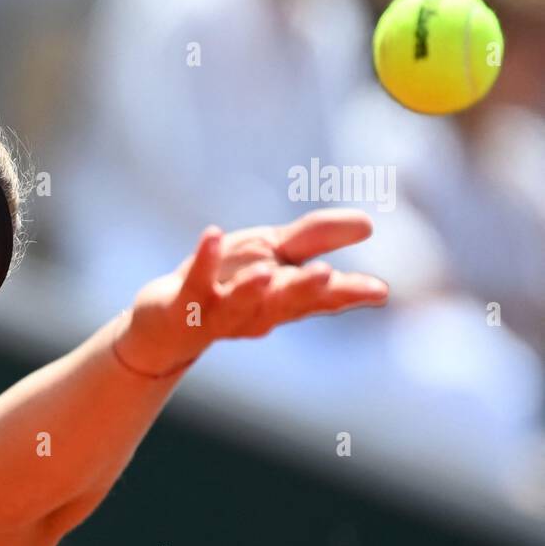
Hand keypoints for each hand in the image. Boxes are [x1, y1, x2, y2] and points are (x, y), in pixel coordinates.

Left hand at [114, 209, 390, 375]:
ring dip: (252, 288)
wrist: (168, 322)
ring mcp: (220, 309)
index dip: (348, 294)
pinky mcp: (185, 303)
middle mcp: (257, 310)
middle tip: (328, 278)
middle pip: (285, 302)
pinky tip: (212, 234)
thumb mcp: (274, 252)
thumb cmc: (229, 282)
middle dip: (305, 291)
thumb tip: (368, 224)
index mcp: (285, 298)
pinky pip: (195, 283)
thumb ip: (316, 238)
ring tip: (265, 272)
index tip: (378, 290)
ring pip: (239, 303)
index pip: (322, 298)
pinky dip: (204, 259)